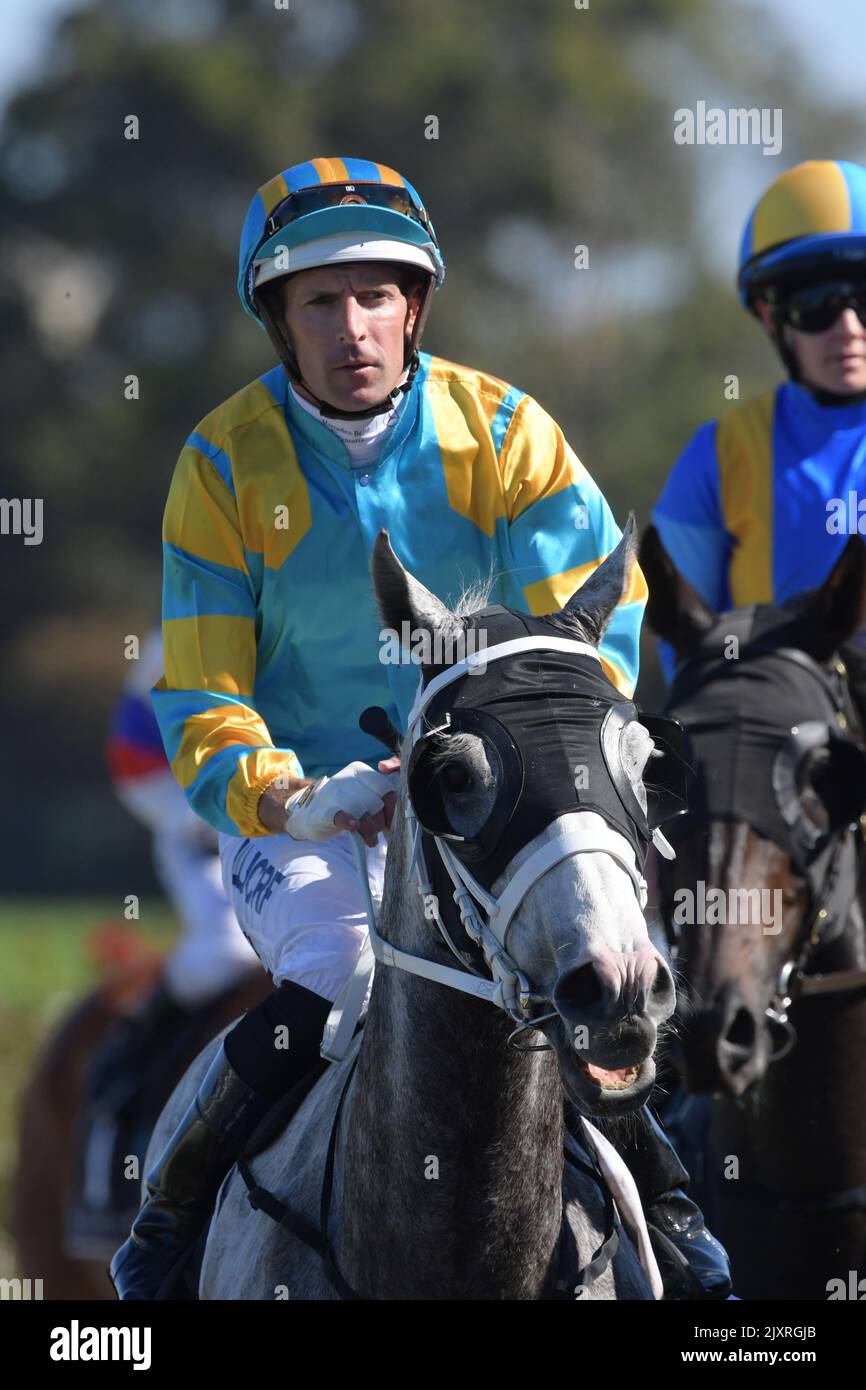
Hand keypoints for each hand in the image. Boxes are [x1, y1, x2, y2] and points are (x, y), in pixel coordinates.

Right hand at [284, 759, 398, 846]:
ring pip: (361, 812)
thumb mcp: (362, 794)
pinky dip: (348, 821)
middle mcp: (346, 778)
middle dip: (379, 822)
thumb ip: (382, 798)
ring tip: (368, 839)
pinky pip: (340, 816)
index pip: (386, 788)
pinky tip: (353, 827)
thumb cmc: (343, 806)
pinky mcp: (323, 812)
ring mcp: (333, 794)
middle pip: (375, 802)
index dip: (392, 809)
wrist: (307, 814)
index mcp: (359, 771)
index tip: (390, 822)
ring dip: (369, 831)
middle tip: (376, 832)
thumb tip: (401, 813)